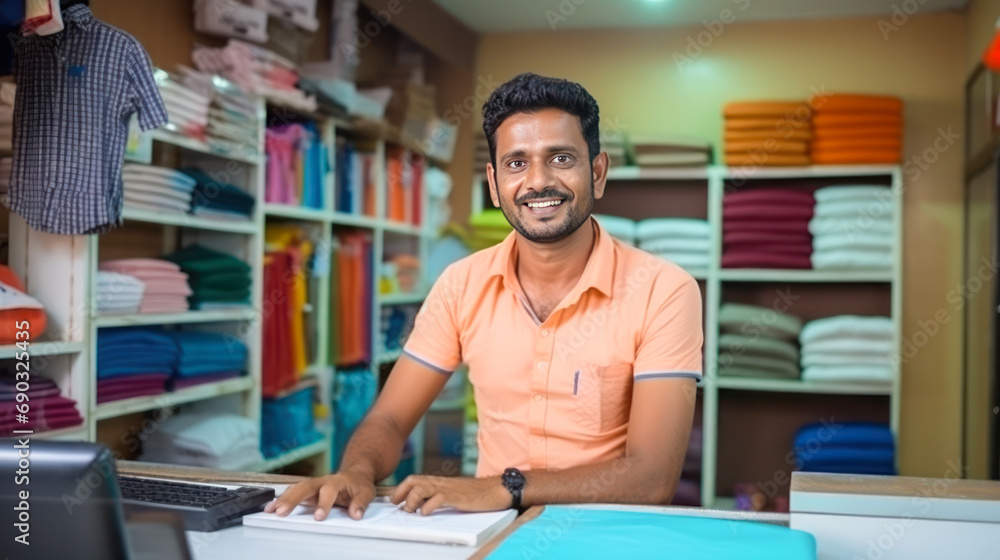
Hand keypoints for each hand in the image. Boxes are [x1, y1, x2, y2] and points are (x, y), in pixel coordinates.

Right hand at [264, 470, 376, 520]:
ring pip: (296, 488)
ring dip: (283, 498)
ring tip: (271, 510)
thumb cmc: (359, 485)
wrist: (355, 475)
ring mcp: (314, 485)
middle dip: (292, 499)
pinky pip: (293, 491)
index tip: (319, 516)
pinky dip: (282, 499)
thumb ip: (361, 503)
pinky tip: (271, 507)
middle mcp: (323, 481)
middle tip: (281, 511)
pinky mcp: (308, 490)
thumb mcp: (367, 492)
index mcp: (337, 481)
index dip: (323, 503)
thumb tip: (356, 514)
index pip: (329, 491)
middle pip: (305, 487)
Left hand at [391, 475, 510, 515]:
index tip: (394, 499)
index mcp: (440, 482)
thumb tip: (423, 505)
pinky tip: (426, 513)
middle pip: (414, 480)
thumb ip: (439, 497)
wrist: (496, 490)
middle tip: (396, 504)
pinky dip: (428, 507)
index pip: (415, 479)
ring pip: (421, 488)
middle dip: (401, 492)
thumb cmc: (477, 494)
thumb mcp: (454, 494)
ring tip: (410, 511)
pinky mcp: (456, 496)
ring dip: (411, 501)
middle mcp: (441, 482)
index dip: (401, 488)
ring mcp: (448, 488)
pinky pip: (437, 498)